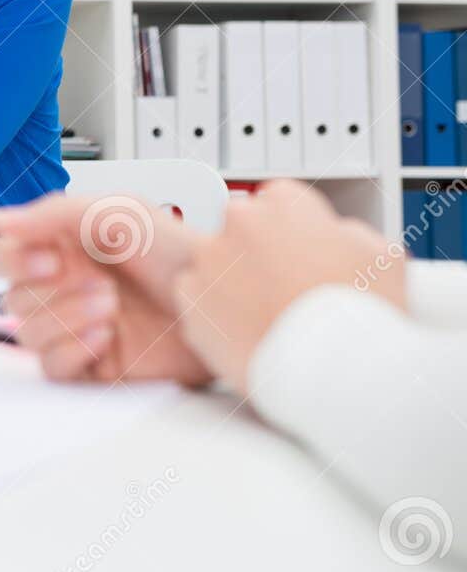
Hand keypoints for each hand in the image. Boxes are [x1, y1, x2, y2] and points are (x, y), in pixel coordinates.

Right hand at [0, 192, 212, 385]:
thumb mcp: (116, 212)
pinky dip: (73, 349)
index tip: (50, 259)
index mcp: (60, 250)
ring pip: (28, 334)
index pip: (4, 259)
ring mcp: (75, 327)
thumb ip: (52, 212)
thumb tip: (2, 220)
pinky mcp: (92, 364)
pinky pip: (52, 367)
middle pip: (13, 299)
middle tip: (97, 283)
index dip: (14, 261)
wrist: (221, 300)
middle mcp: (64, 289)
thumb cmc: (178, 252)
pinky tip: (106, 335)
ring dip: (66, 318)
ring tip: (109, 306)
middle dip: (52, 292)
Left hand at [173, 180, 404, 393]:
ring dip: (232, 282)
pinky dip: (213, 313)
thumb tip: (334, 235)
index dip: (294, 232)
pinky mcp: (190, 300)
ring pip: (213, 262)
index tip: (302, 255)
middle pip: (242, 229)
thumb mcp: (381, 254)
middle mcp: (239, 223)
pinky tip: (244, 333)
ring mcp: (209, 260)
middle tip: (284, 290)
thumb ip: (347, 233)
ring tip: (266, 317)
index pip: (279, 201)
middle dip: (259, 253)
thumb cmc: (364, 314)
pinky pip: (195, 299)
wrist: (336, 370)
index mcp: (284, 203)